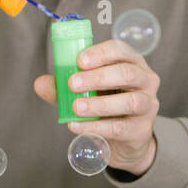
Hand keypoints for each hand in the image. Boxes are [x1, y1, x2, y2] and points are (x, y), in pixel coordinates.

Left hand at [32, 38, 159, 175]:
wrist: (124, 137)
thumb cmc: (106, 103)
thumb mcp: (85, 90)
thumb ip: (63, 86)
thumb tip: (39, 83)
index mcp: (131, 62)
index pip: (120, 50)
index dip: (101, 53)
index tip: (80, 60)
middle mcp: (146, 80)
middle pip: (127, 73)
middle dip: (98, 77)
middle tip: (73, 83)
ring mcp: (148, 105)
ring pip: (130, 101)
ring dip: (100, 104)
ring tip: (76, 107)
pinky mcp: (142, 129)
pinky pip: (120, 127)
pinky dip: (97, 126)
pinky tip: (77, 126)